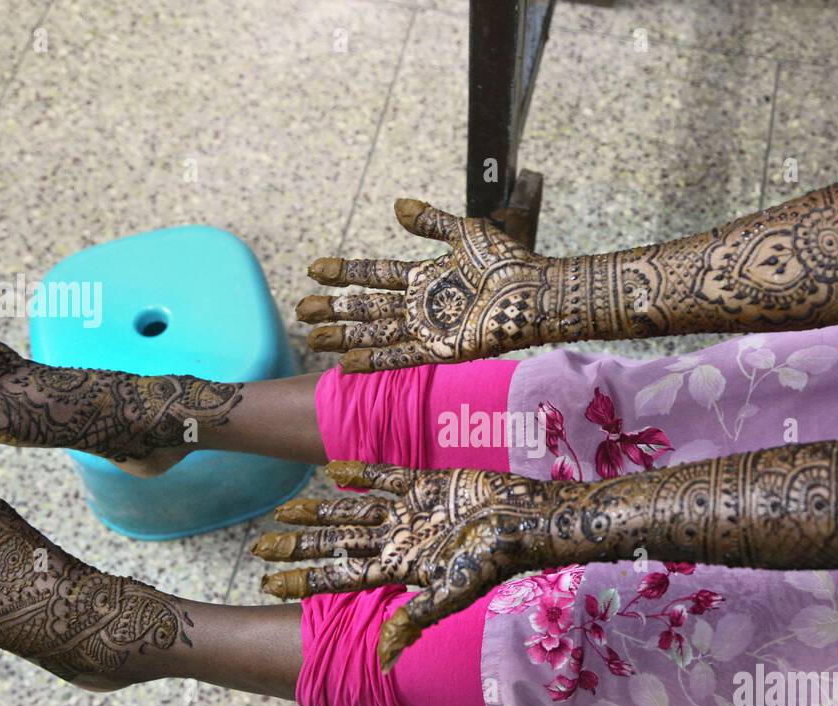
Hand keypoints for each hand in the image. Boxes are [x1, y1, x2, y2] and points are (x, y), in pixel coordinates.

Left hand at [252, 461, 556, 668]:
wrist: (531, 523)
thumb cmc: (496, 561)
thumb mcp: (454, 592)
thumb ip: (416, 619)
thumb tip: (382, 658)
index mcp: (399, 568)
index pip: (339, 575)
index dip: (302, 579)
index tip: (265, 582)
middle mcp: (399, 542)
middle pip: (336, 545)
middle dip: (298, 546)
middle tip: (257, 545)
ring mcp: (411, 514)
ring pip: (352, 513)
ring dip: (318, 511)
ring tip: (283, 509)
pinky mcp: (428, 485)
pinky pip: (387, 478)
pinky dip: (360, 474)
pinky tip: (332, 472)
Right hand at [297, 199, 555, 370]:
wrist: (536, 292)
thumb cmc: (508, 262)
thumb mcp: (466, 232)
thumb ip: (431, 222)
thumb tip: (397, 207)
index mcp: (425, 275)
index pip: (375, 273)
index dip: (345, 273)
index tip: (315, 269)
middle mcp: (421, 304)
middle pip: (367, 306)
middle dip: (335, 308)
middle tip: (301, 309)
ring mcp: (429, 329)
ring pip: (376, 332)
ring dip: (345, 336)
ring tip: (313, 339)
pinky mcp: (441, 350)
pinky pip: (400, 357)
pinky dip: (374, 361)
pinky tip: (346, 365)